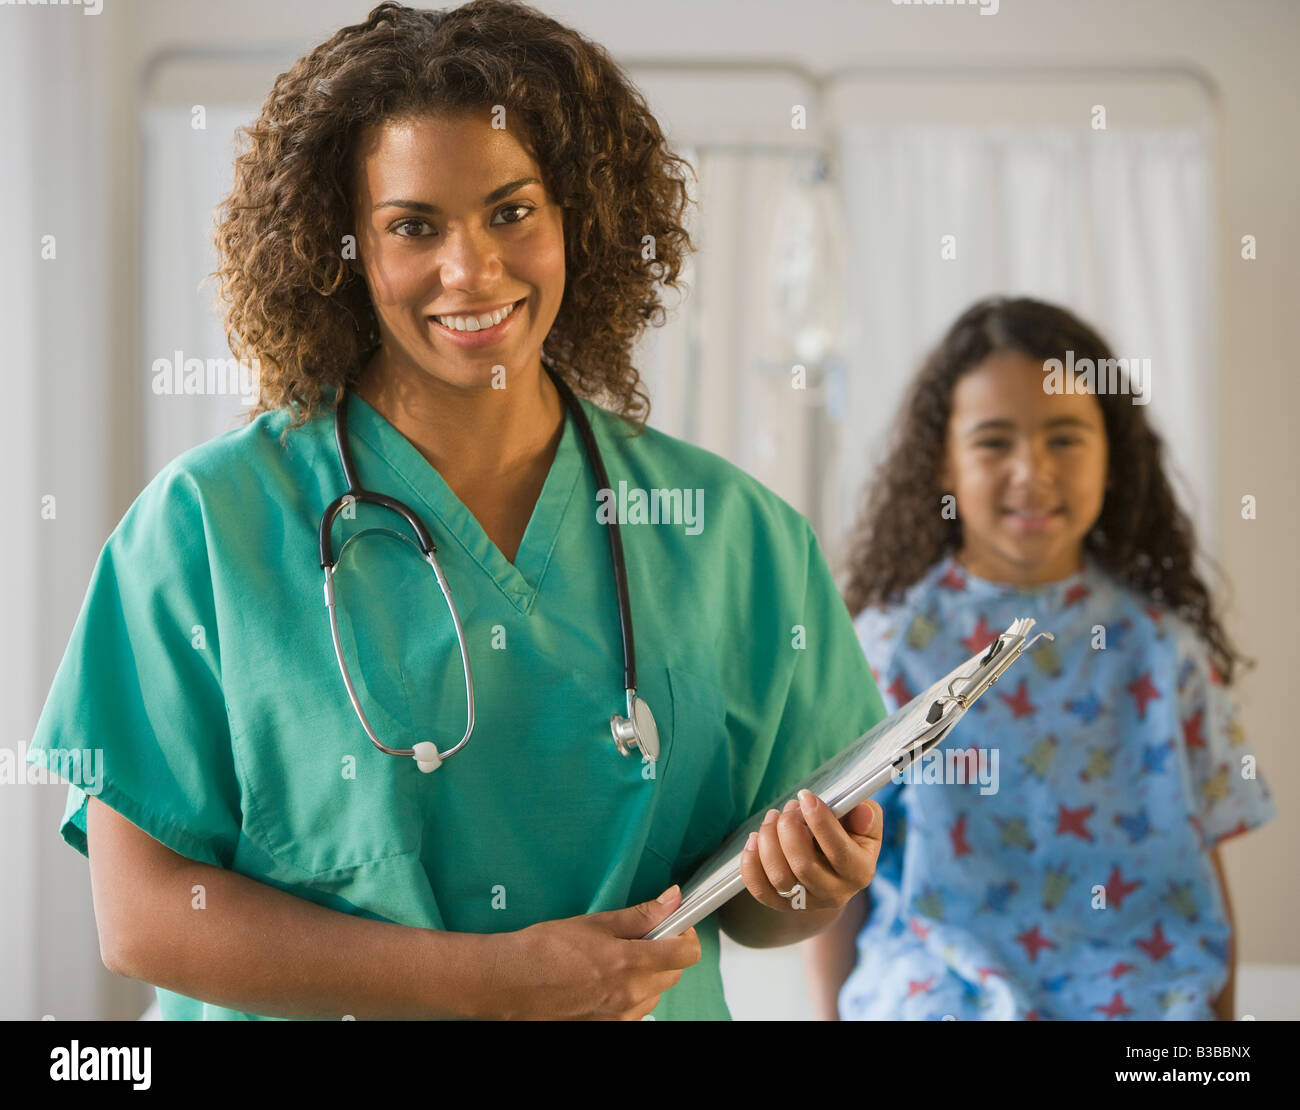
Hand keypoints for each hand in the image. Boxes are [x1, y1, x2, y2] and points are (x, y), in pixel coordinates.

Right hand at [486, 887, 700, 1019]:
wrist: (511, 982)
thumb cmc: (546, 947)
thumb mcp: (595, 922)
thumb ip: (640, 915)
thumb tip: (673, 898)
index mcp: (628, 963)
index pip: (685, 955)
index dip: (684, 936)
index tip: (673, 926)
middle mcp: (629, 996)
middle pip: (673, 974)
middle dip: (665, 954)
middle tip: (640, 939)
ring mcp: (619, 1018)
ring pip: (655, 994)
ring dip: (648, 976)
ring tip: (617, 962)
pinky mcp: (608, 1030)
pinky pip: (636, 1011)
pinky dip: (631, 995)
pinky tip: (606, 983)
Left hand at [739, 791, 882, 912]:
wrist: (831, 865)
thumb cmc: (848, 833)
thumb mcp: (864, 822)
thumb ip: (866, 815)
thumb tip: (862, 813)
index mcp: (859, 871)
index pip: (839, 851)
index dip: (820, 821)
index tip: (805, 796)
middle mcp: (836, 893)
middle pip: (804, 866)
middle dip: (789, 829)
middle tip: (787, 809)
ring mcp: (808, 903)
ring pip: (780, 878)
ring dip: (768, 841)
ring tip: (771, 818)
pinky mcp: (784, 905)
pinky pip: (761, 890)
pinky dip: (751, 865)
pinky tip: (753, 841)